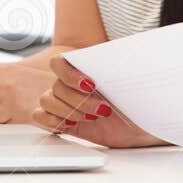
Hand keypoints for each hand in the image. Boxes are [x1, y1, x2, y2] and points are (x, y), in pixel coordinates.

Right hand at [32, 57, 165, 148]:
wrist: (141, 126)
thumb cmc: (137, 101)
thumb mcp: (131, 82)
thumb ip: (121, 68)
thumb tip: (126, 55)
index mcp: (84, 69)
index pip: (59, 63)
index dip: (70, 74)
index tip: (91, 85)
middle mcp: (72, 85)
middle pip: (56, 87)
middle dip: (79, 101)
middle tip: (103, 110)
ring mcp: (66, 103)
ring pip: (46, 100)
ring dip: (68, 111)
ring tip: (91, 118)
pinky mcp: (64, 121)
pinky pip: (41, 117)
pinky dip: (51, 121)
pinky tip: (70, 124)